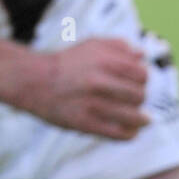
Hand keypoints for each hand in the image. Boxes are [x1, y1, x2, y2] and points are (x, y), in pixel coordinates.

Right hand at [17, 38, 150, 139]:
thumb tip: (142, 55)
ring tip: (143, 120)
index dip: (144, 79)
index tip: (139, 82)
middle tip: (136, 99)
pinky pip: (115, 133)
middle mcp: (99, 82)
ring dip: (141, 119)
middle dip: (140, 98)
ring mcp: (91, 104)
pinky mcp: (83, 123)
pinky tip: (132, 132)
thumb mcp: (93, 45)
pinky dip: (129, 134)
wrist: (35, 81)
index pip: (141, 74)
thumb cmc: (68, 62)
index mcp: (105, 61)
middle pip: (138, 95)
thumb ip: (120, 46)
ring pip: (131, 116)